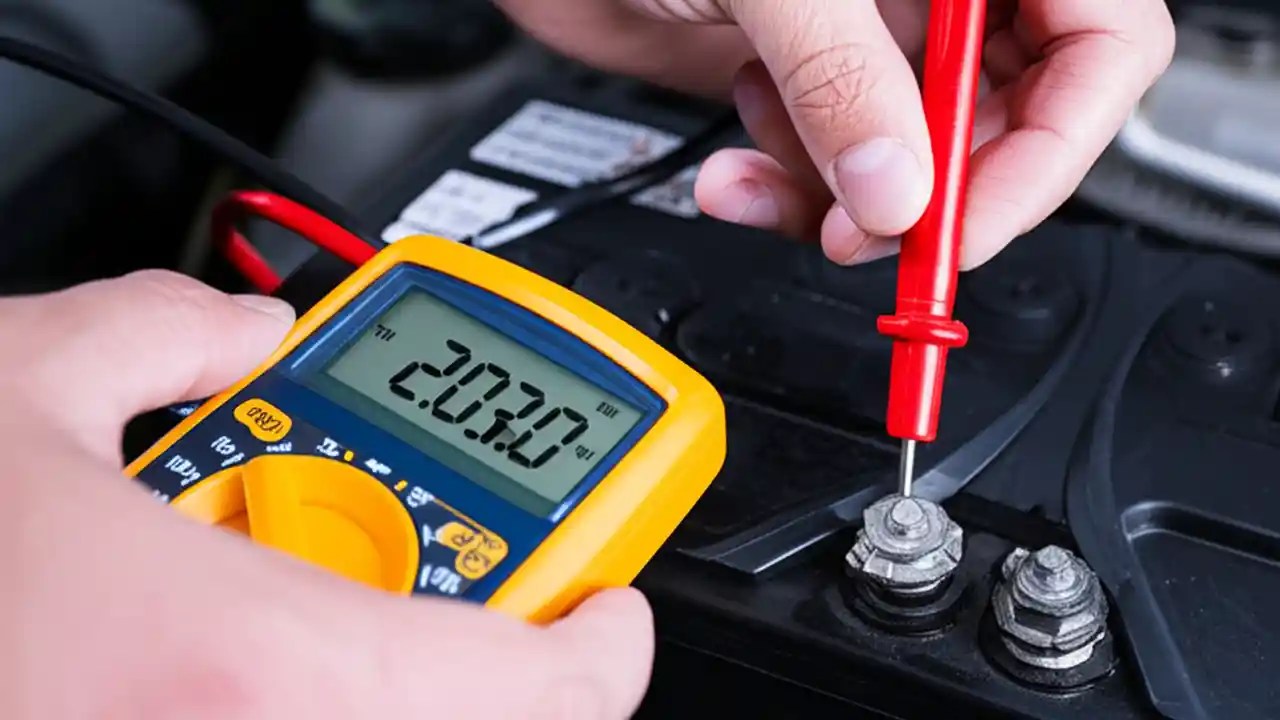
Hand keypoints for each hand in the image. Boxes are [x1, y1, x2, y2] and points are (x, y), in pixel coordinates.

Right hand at [3, 271, 651, 719]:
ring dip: (426, 691)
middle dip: (512, 667)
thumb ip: (159, 333)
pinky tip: (256, 657)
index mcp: (264, 664)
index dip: (607, 645)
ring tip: (356, 615)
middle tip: (476, 597)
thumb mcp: (18, 392)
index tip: (610, 605)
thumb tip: (233, 329)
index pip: (547, 692)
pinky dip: (334, 705)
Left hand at [495, 0, 1174, 268]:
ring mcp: (860, 35)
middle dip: (933, 193)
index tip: (969, 220)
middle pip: (1006, 116)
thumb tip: (898, 194)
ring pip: (907, 160)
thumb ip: (840, 74)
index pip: (1100, 38)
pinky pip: (827, 168)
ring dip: (842, 204)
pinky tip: (737, 167)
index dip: (1055, 143)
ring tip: (771, 183)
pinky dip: (785, 192)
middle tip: (868, 237)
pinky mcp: (795, 78)